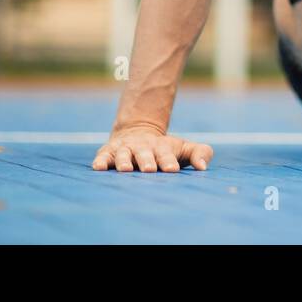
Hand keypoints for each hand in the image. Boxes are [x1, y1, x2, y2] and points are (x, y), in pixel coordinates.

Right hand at [92, 124, 213, 172]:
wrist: (138, 132)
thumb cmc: (165, 149)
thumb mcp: (184, 148)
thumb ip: (200, 153)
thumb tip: (203, 167)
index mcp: (161, 147)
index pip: (166, 154)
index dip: (169, 161)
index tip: (173, 170)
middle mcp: (142, 147)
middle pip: (144, 154)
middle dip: (147, 161)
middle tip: (150, 169)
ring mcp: (125, 149)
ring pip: (123, 154)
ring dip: (124, 161)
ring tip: (126, 169)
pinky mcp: (108, 152)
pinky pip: (103, 156)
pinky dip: (100, 161)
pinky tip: (98, 167)